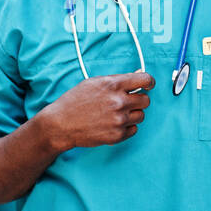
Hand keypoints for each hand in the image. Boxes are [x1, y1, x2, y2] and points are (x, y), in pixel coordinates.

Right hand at [38, 71, 154, 150]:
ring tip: (116, 114)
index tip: (148, 85)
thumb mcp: (93, 83)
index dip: (149, 82)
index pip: (144, 80)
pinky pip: (134, 129)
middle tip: (127, 102)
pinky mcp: (117, 135)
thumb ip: (117, 79)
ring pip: (141, 116)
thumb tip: (138, 74)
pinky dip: (126, 127)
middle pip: (146, 100)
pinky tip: (112, 124)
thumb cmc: (75, 101)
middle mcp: (118, 102)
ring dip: (132, 114)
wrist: (60, 124)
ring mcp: (119, 120)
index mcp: (113, 85)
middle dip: (139, 100)